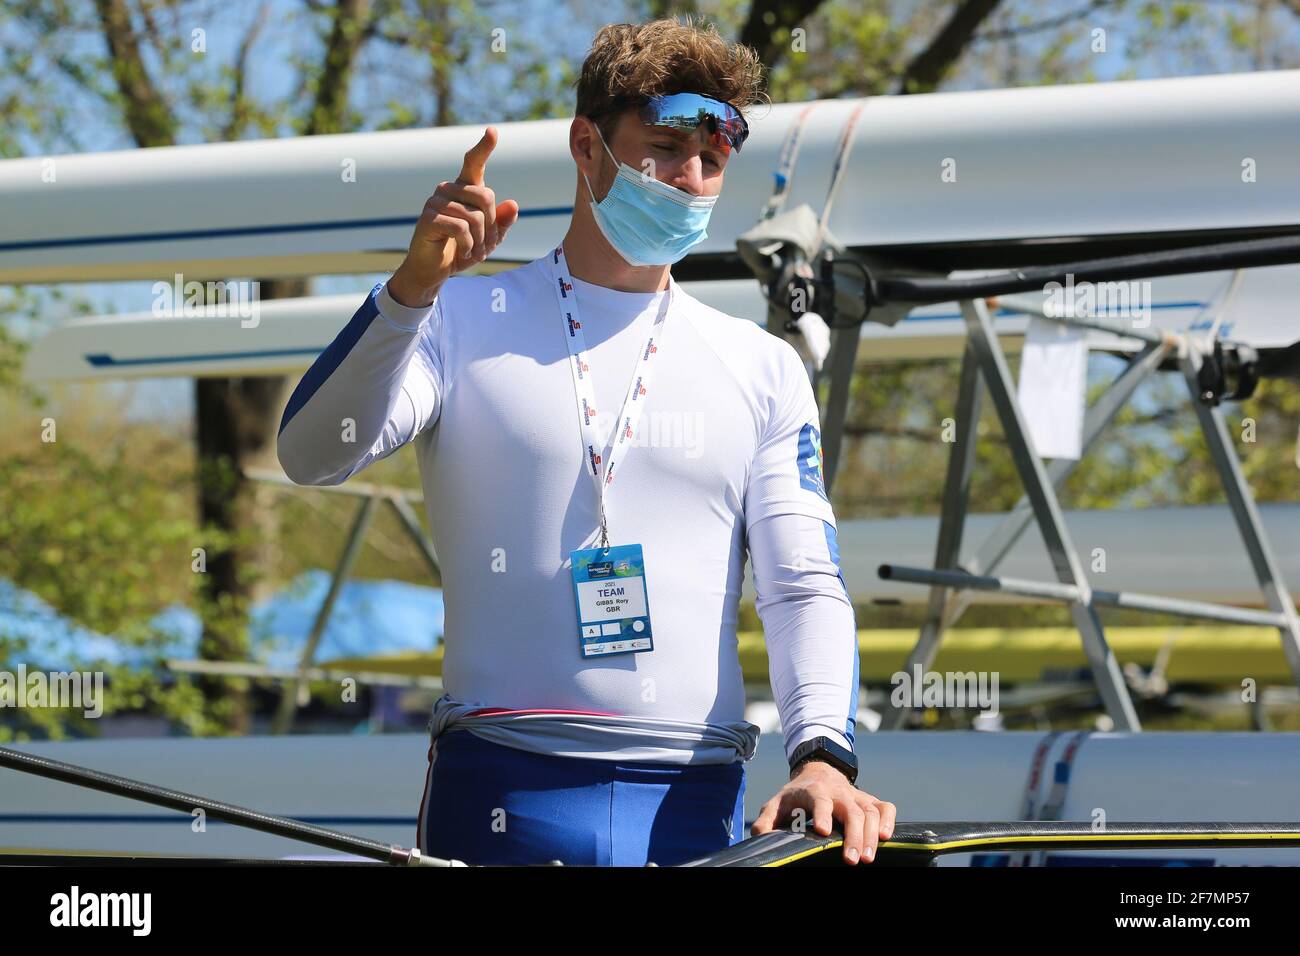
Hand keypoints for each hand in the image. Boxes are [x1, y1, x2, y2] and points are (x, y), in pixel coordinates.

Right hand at [388, 125, 520, 307]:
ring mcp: (436, 201)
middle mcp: (448, 189)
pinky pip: (462, 228)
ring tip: (473, 251)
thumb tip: (513, 204)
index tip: (493, 131)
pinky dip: (468, 245)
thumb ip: (502, 222)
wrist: (434, 270)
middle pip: (486, 197)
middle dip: (492, 226)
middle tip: (485, 245)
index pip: (474, 164)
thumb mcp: (488, 239)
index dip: (484, 147)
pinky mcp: (429, 217)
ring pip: (475, 217)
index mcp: (463, 190)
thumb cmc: (461, 250)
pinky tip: (463, 252)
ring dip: (480, 241)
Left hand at [750, 760, 896, 865]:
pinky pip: (885, 807)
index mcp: (814, 791)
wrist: (818, 772)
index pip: (820, 801)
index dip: (823, 814)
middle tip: (852, 860)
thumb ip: (767, 819)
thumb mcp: (777, 803)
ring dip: (870, 835)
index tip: (823, 832)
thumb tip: (759, 836)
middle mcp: (839, 792)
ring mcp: (856, 795)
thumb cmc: (796, 794)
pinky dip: (889, 820)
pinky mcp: (870, 800)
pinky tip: (885, 837)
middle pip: (851, 811)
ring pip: (870, 812)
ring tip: (867, 858)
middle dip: (853, 836)